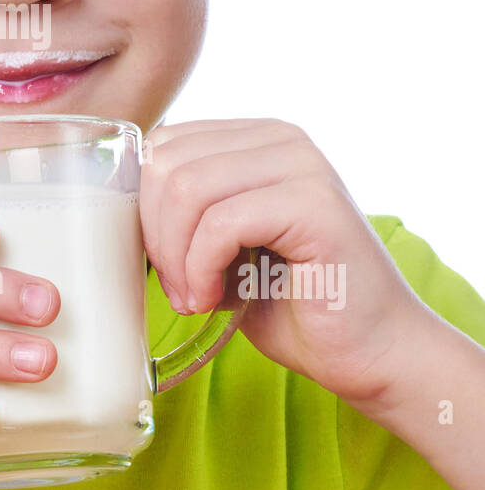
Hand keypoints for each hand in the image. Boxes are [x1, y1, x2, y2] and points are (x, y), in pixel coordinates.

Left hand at [139, 118, 427, 409]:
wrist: (370, 351)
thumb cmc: (291, 304)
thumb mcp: (221, 246)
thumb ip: (184, 213)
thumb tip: (119, 207)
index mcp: (256, 138)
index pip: (164, 144)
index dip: (144, 207)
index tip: (161, 264)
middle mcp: (281, 138)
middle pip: (167, 162)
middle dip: (155, 235)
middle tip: (176, 289)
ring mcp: (302, 165)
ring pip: (187, 188)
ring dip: (176, 257)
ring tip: (195, 298)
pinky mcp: (315, 204)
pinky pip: (221, 223)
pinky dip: (201, 268)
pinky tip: (215, 299)